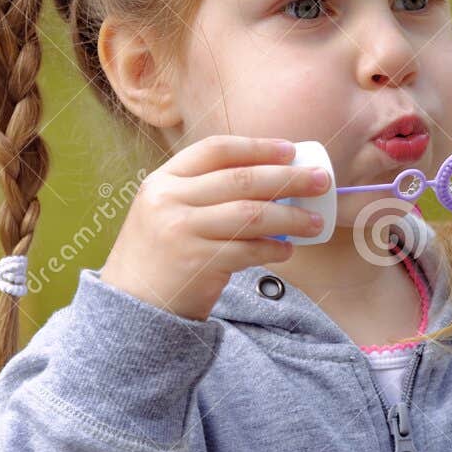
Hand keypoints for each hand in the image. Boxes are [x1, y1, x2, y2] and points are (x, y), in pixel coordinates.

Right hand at [100, 135, 329, 320]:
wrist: (129, 303)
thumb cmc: (161, 253)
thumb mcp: (168, 210)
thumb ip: (206, 192)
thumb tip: (274, 179)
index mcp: (164, 179)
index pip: (216, 149)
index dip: (258, 147)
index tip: (291, 151)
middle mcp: (169, 200)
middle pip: (241, 180)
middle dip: (289, 178)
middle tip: (321, 181)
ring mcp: (181, 231)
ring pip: (251, 214)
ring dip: (291, 216)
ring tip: (315, 222)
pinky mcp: (196, 263)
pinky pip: (248, 249)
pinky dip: (274, 248)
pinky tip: (287, 250)